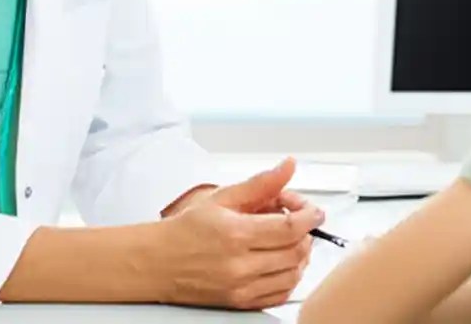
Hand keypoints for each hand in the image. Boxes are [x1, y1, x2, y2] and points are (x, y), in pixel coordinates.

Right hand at [152, 159, 323, 309]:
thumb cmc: (185, 230)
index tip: (314, 211)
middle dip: (305, 233)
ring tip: (288, 240)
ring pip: (293, 274)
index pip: (291, 227)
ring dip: (300, 255)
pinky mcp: (240, 302)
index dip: (310, 216)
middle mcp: (240, 265)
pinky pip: (280, 294)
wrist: (156, 262)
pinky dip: (290, 277)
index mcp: (236, 234)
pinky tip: (281, 262)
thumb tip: (287, 167)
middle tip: (296, 220)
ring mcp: (241, 288)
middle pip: (296, 251)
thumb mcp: (221, 198)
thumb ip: (260, 184)